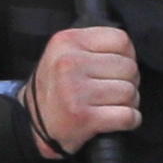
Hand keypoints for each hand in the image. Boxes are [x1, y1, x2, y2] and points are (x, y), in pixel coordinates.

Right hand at [23, 22, 144, 152]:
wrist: (31, 123)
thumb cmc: (56, 87)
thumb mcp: (63, 53)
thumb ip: (93, 46)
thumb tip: (131, 54)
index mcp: (66, 42)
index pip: (121, 40)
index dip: (126, 56)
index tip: (115, 69)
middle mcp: (69, 63)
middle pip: (128, 67)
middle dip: (128, 82)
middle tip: (112, 91)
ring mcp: (76, 91)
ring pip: (130, 92)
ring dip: (129, 103)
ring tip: (111, 105)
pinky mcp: (84, 117)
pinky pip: (128, 116)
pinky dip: (130, 120)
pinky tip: (116, 120)